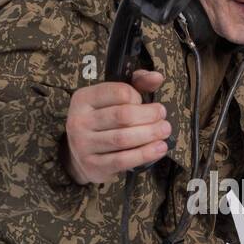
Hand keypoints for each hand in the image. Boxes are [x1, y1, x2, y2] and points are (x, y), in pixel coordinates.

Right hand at [61, 70, 170, 184]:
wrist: (81, 155)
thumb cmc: (102, 122)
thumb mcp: (112, 98)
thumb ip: (136, 84)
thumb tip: (157, 77)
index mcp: (84, 99)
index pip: (118, 92)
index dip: (138, 96)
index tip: (146, 103)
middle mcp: (79, 120)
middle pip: (123, 116)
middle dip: (149, 116)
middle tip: (163, 118)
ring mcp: (83, 144)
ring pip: (123, 139)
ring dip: (150, 135)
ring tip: (164, 132)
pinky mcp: (93, 165)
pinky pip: (122, 160)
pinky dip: (145, 154)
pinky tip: (159, 149)